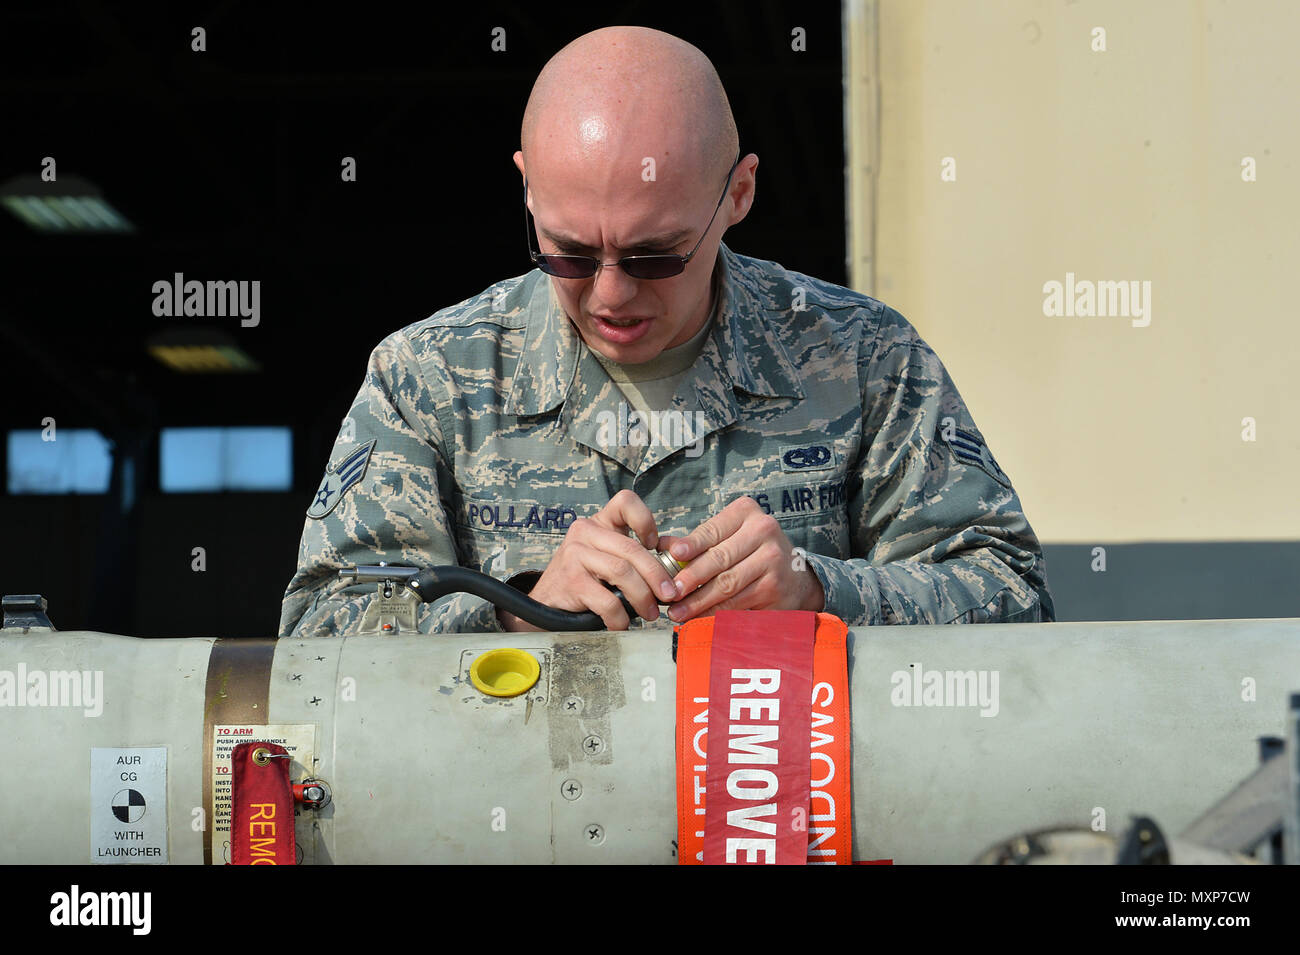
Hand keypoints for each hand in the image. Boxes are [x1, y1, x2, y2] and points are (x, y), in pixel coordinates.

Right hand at [497, 490, 679, 631]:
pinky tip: (623, 624)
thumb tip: (677, 560)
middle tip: (669, 595)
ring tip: (651, 613)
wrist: (545, 604)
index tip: (655, 544)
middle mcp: (585, 532)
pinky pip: (607, 600)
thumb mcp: (610, 560)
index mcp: (600, 523)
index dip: (646, 519)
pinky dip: (621, 617)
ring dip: (643, 597)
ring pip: (622, 572)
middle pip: (632, 549)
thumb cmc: (585, 581)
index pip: (625, 501)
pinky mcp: (571, 580)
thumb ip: (639, 556)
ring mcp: (575, 554)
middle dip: (657, 575)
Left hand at [663, 496, 825, 621]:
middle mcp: (764, 531)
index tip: (672, 555)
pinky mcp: (774, 588)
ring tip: (677, 611)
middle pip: (719, 558)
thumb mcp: (729, 536)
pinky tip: (699, 618)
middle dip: (691, 578)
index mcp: (747, 513)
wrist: (795, 575)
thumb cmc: (751, 551)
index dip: (691, 544)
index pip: (713, 530)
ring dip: (699, 601)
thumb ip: (698, 541)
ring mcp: (772, 560)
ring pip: (727, 584)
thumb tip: (662, 546)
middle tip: (670, 592)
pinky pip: (738, 603)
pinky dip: (715, 613)